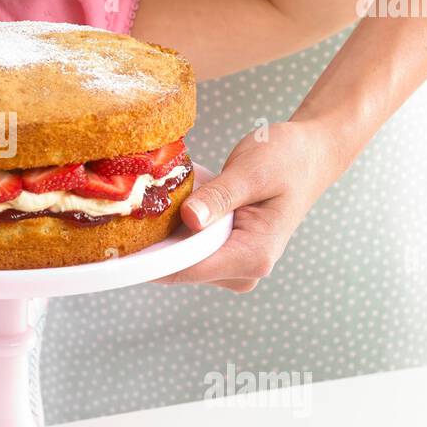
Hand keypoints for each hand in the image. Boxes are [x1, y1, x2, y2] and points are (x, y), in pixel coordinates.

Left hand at [152, 119, 342, 292]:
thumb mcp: (251, 171)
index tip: (117, 244)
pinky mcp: (227, 256)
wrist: (308, 155)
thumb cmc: (286, 159)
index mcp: (253, 255)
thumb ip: (219, 197)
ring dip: (166, 235)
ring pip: (182, 260)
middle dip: (156, 243)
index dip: (151, 259)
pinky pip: (189, 251)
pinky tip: (175, 205)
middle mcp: (245, 271)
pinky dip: (178, 231)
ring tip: (164, 198)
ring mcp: (236, 267)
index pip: (188, 269)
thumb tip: (188, 219)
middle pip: (181, 268)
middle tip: (137, 205)